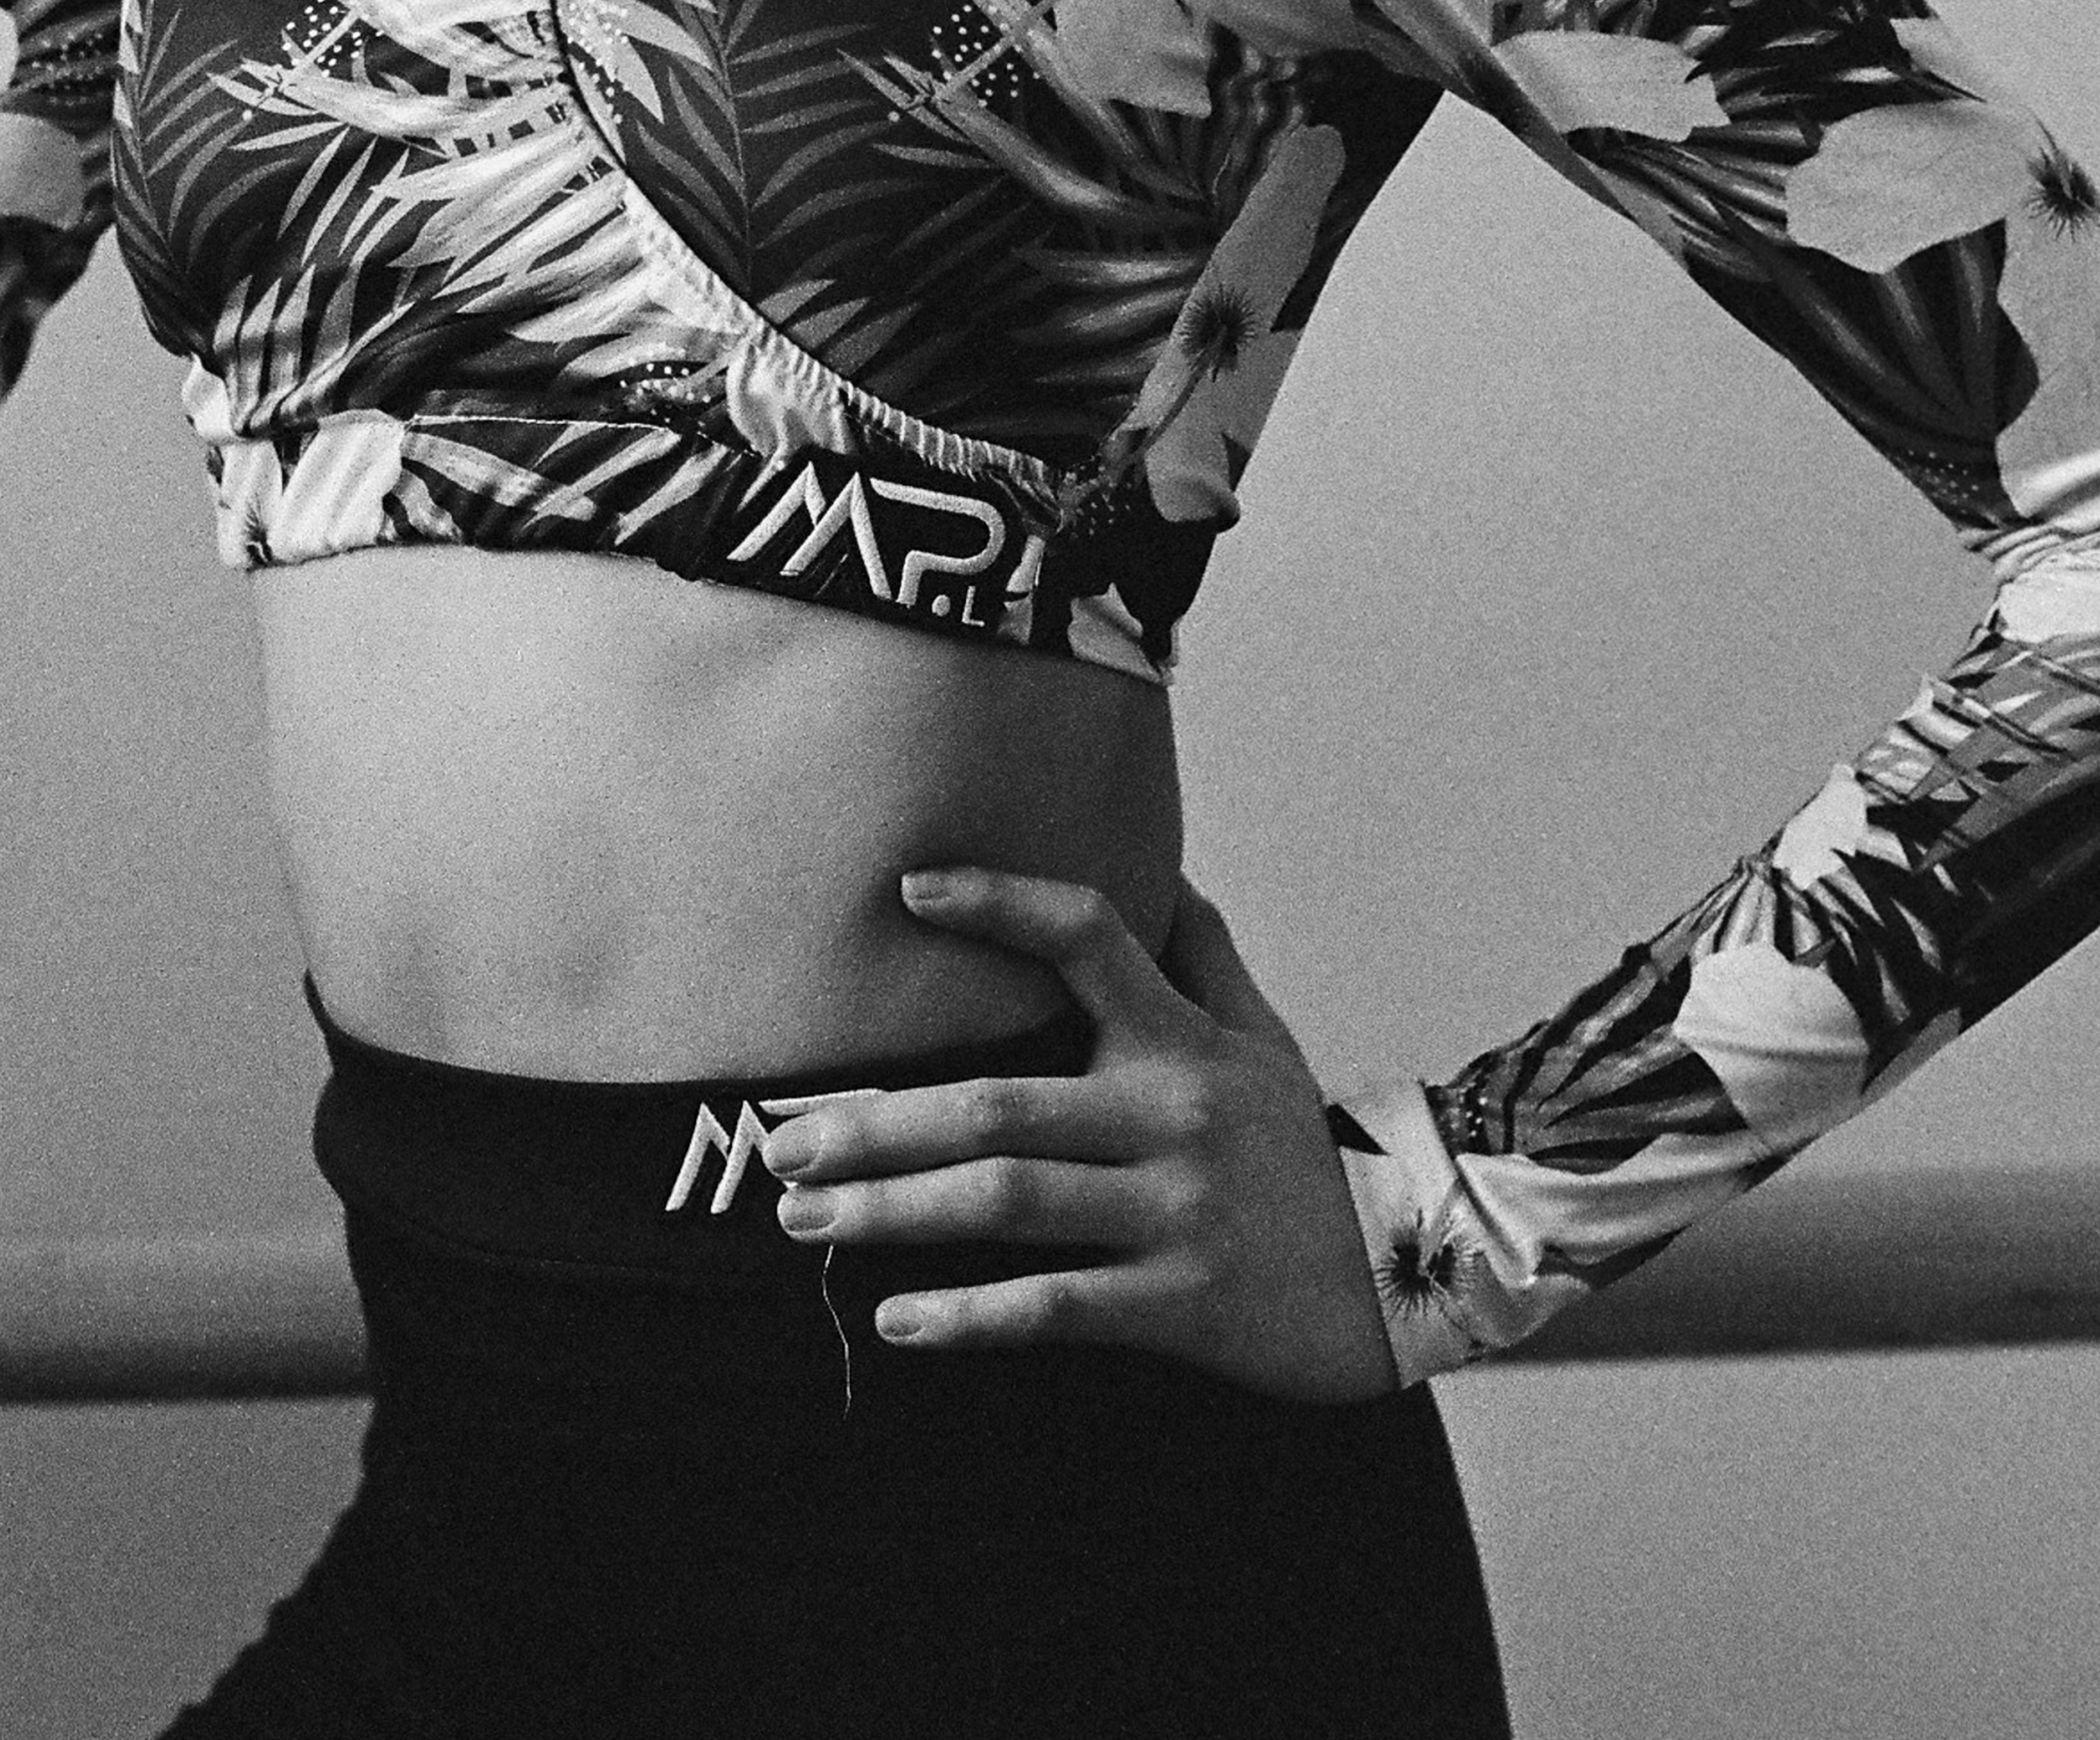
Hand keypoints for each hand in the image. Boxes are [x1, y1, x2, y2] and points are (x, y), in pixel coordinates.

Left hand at [760, 869, 1401, 1403]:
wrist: (1413, 1267)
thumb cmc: (1308, 1148)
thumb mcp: (1264, 1036)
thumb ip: (1203, 954)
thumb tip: (1163, 870)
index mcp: (1179, 1040)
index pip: (1087, 937)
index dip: (1000, 903)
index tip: (909, 890)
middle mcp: (1168, 1116)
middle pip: (997, 1104)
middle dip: (874, 1123)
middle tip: (779, 1140)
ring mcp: (1172, 1211)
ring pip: (1007, 1205)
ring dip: (891, 1213)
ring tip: (805, 1221)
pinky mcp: (1179, 1301)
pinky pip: (1054, 1307)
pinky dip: (967, 1318)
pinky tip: (896, 1321)